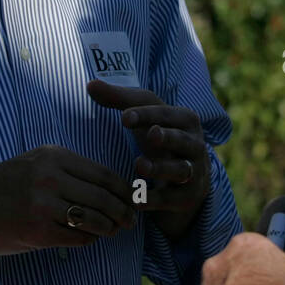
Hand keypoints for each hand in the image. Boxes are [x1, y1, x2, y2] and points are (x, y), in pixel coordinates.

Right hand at [0, 144, 135, 254]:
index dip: (124, 190)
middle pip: (104, 197)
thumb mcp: (34, 165)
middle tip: (131, 221)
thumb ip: (67, 171)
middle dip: (123, 212)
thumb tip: (110, 188)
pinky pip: (76, 238)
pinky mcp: (37, 230)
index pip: (103, 174)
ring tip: (112, 231)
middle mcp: (49, 176)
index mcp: (52, 156)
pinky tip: (88, 239)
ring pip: (94, 219)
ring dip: (108, 228)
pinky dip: (87, 239)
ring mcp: (43, 204)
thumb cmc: (4, 187)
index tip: (133, 200)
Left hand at [86, 80, 208, 238]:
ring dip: (162, 169)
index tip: (124, 117)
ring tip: (140, 166)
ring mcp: (194, 172)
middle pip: (182, 139)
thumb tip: (90, 84)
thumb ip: (118, 100)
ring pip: (182, 170)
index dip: (147, 114)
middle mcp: (195, 145)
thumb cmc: (159, 137)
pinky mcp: (187, 197)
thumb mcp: (144, 117)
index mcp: (185, 119)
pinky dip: (155, 200)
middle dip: (168, 137)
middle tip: (151, 135)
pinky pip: (172, 199)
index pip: (167, 113)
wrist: (185, 178)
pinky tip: (136, 200)